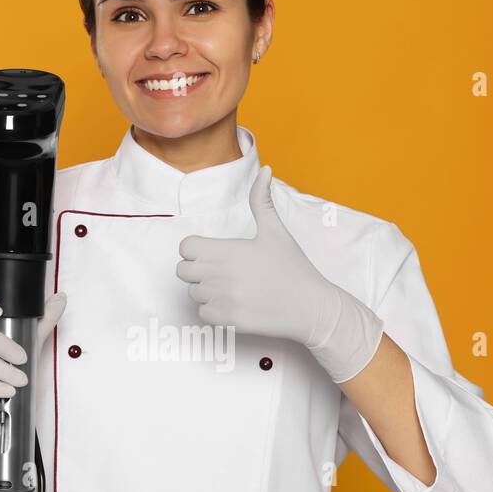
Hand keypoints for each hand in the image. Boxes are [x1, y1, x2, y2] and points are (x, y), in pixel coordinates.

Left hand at [175, 166, 383, 383]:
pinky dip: (213, 310)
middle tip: (220, 269)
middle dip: (197, 269)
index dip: (196, 248)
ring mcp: (221, 300)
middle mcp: (218, 275)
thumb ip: (262, 200)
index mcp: (226, 251)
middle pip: (182, 270)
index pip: (185, 247)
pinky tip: (235, 302)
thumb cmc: (293, 268)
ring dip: (205, 290)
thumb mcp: (275, 231)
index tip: (213, 252)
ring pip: (192, 293)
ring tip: (231, 286)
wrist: (310, 307)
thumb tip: (266, 170)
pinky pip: (202, 313)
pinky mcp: (226, 320)